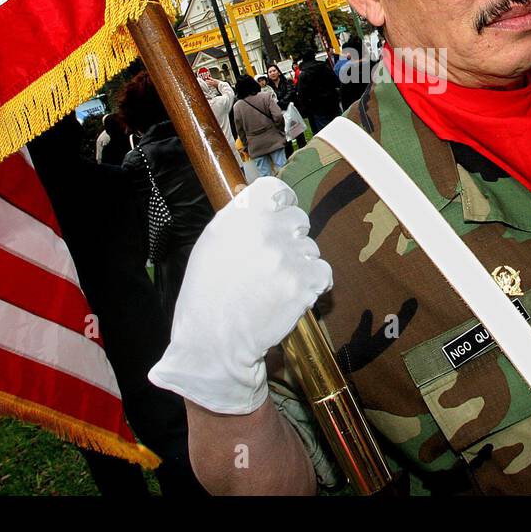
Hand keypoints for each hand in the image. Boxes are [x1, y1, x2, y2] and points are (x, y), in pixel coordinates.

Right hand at [148, 177, 331, 413]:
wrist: (213, 341)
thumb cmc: (207, 295)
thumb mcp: (212, 244)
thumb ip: (241, 219)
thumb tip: (267, 205)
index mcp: (239, 216)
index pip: (277, 190)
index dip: (282, 204)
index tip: (280, 215)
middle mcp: (264, 230)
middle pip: (298, 219)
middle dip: (291, 237)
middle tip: (274, 261)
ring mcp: (285, 257)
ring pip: (310, 248)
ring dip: (300, 263)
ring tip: (275, 284)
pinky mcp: (302, 283)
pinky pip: (322, 272)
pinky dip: (313, 283)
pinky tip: (293, 294)